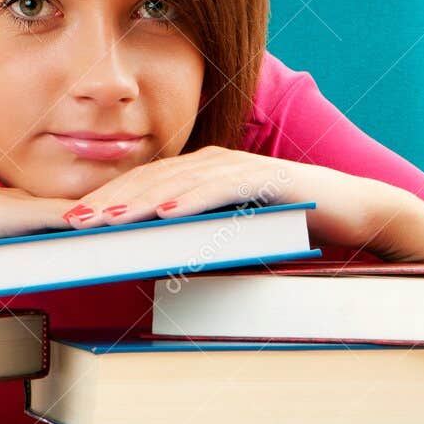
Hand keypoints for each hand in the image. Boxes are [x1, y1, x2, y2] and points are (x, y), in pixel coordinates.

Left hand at [60, 146, 384, 246]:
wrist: (352, 211)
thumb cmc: (288, 226)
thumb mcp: (232, 235)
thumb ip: (196, 239)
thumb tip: (152, 261)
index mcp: (200, 173)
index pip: (143, 184)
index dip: (106, 200)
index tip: (71, 222)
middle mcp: (213, 162)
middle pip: (151, 180)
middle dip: (109, 201)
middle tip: (74, 223)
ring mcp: (238, 167)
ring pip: (178, 182)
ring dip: (140, 201)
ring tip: (109, 220)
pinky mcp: (263, 177)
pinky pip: (219, 189)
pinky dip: (190, 201)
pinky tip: (166, 215)